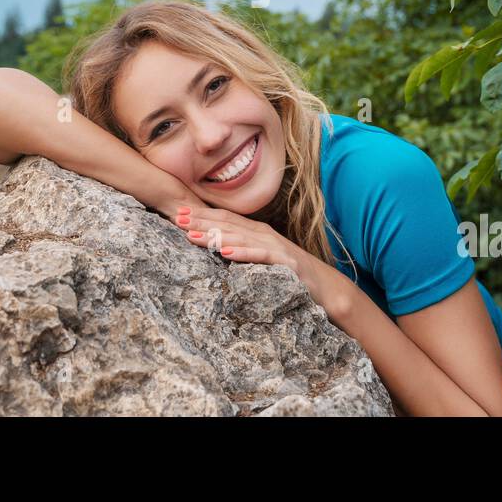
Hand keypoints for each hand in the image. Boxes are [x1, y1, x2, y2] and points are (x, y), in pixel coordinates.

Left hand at [170, 205, 330, 305]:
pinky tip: (226, 252)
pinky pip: (261, 255)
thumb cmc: (290, 274)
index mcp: (257, 232)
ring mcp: (275, 246)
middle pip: (227, 225)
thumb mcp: (262, 258)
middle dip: (200, 221)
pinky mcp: (285, 261)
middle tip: (176, 219)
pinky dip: (243, 252)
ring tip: (192, 235)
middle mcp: (264, 234)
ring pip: (240, 238)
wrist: (325, 287)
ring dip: (214, 235)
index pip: (224, 220)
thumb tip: (215, 248)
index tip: (177, 214)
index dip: (201, 215)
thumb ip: (242, 250)